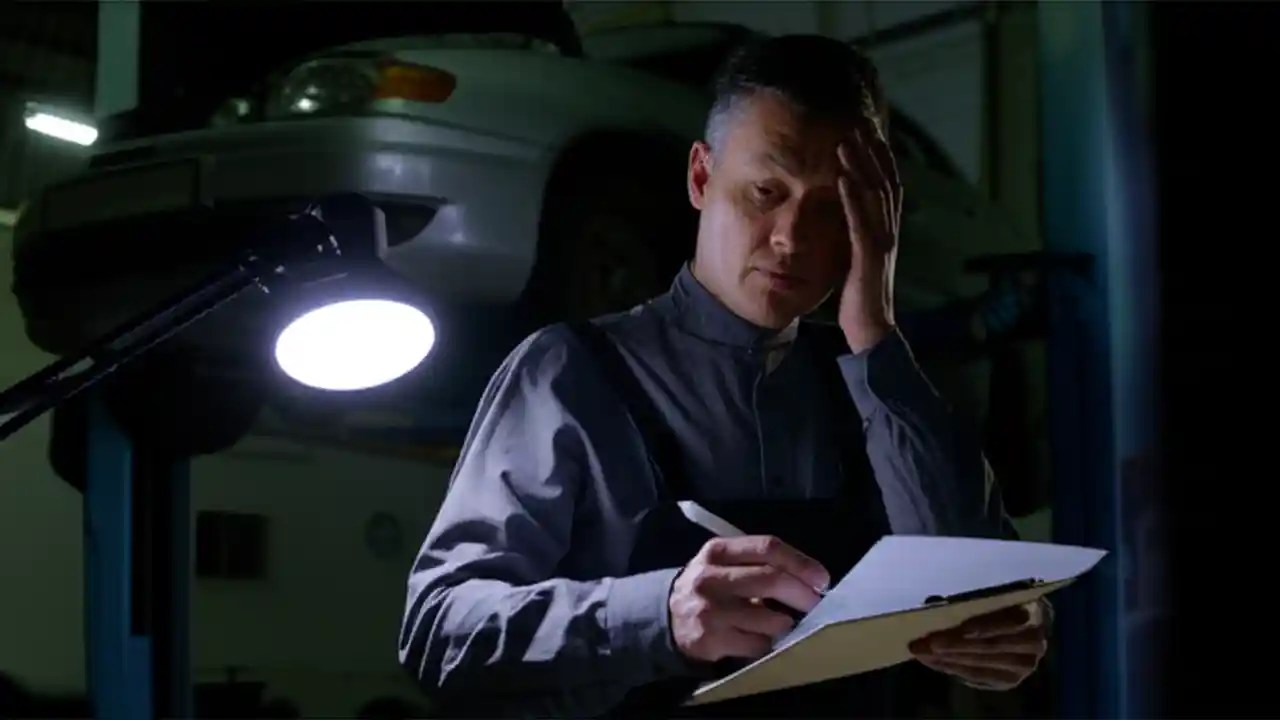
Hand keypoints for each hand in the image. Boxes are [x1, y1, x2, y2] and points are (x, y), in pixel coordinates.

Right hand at [669, 536, 829, 663]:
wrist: (666, 617)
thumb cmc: (708, 586)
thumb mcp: (722, 563)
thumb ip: (758, 563)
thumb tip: (809, 579)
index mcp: (718, 551)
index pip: (767, 547)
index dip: (800, 562)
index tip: (821, 578)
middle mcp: (711, 578)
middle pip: (771, 580)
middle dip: (802, 594)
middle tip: (815, 603)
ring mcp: (710, 610)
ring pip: (768, 618)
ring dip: (785, 622)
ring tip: (784, 622)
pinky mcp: (711, 640)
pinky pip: (757, 644)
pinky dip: (769, 643)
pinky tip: (763, 638)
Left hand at [836, 122, 902, 352]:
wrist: (873, 329)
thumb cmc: (863, 296)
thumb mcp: (860, 258)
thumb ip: (859, 235)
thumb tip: (849, 215)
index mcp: (888, 230)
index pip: (888, 185)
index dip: (880, 158)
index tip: (868, 133)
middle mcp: (889, 231)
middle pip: (884, 182)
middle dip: (871, 153)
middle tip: (857, 125)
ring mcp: (881, 243)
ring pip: (873, 197)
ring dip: (859, 167)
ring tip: (845, 143)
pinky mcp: (868, 257)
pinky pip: (860, 222)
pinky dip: (852, 199)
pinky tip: (841, 179)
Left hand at [908, 600, 1050, 690]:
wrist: (1026, 628)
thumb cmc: (1002, 605)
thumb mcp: (993, 596)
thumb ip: (970, 599)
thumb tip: (933, 604)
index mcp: (1033, 612)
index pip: (1013, 621)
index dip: (987, 625)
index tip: (962, 628)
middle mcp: (1033, 643)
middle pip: (991, 645)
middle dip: (956, 643)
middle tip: (928, 642)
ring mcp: (1023, 666)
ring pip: (981, 662)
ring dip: (949, 658)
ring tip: (923, 652)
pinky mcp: (1009, 680)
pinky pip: (977, 676)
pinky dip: (952, 667)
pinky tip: (933, 661)